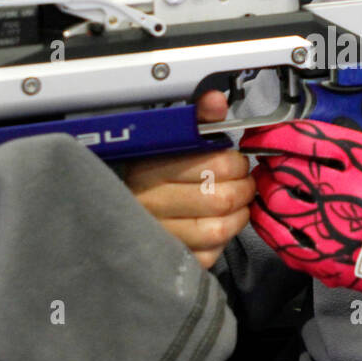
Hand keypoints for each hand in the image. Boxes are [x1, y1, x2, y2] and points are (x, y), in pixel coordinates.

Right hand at [122, 91, 254, 268]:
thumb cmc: (158, 175)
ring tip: (235, 205)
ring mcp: (157, 235)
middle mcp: (148, 203)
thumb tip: (215, 101)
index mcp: (149, 168)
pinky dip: (222, 240)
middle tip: (242, 184)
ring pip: (218, 229)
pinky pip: (210, 254)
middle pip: (220, 199)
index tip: (234, 163)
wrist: (119, 216)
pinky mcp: (170, 259)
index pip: (214, 165)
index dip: (235, 164)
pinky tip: (218, 226)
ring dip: (237, 216)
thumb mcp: (174, 141)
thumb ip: (197, 120)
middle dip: (242, 189)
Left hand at [240, 92, 361, 335]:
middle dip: (269, 158)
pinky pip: (278, 235)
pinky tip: (264, 211)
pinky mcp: (322, 259)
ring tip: (265, 180)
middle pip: (286, 167)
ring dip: (264, 186)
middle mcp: (348, 194)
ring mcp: (332, 228)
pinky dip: (264, 219)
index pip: (310, 139)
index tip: (266, 131)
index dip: (277, 132)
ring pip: (276, 199)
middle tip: (264, 155)